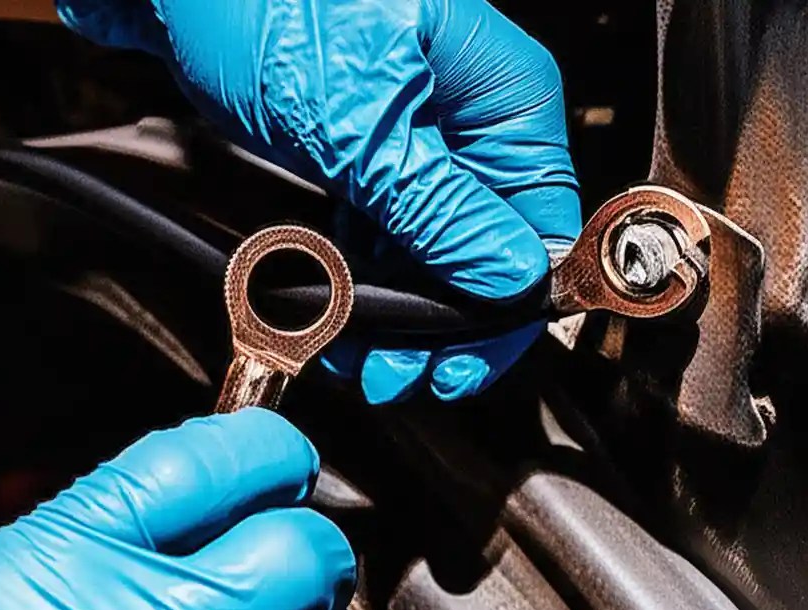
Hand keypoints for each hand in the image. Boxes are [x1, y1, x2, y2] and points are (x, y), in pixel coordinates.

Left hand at [57, 0, 581, 402]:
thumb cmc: (267, 2)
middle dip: (440, 323)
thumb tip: (508, 278)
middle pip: (484, 248)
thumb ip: (438, 208)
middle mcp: (467, 116)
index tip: (461, 363)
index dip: (506, 307)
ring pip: (428, 251)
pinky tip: (333, 316)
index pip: (540, 225)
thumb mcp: (360, 123)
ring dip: (391, 313)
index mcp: (501, 93)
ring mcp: (414, 134)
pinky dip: (355, 278)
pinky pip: (378, 232)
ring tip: (354, 357)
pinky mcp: (362, 149)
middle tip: (398, 375)